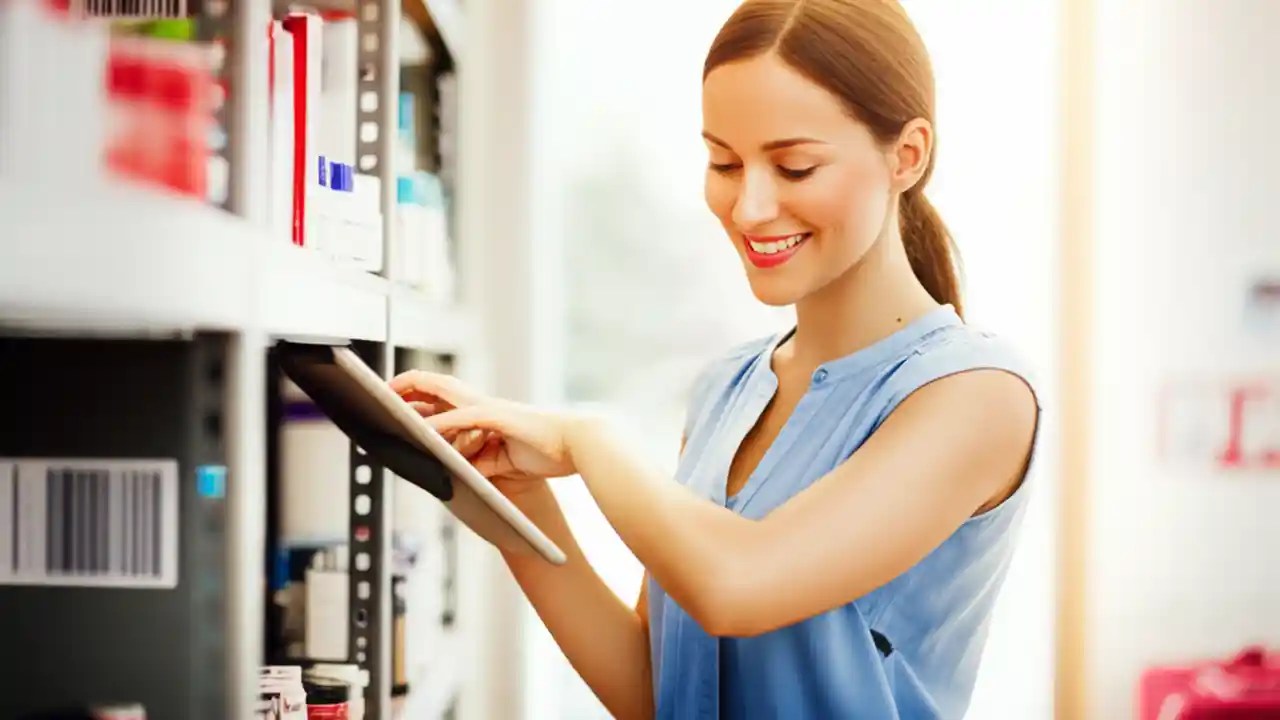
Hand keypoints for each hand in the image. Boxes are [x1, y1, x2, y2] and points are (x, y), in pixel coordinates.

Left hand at [389, 370, 578, 480]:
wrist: (576, 445)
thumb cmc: (546, 451)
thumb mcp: (504, 461)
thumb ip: (482, 464)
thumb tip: (461, 473)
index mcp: (485, 411)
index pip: (445, 396)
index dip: (419, 394)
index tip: (395, 400)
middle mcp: (483, 404)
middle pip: (437, 384)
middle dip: (407, 385)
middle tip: (382, 391)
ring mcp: (489, 408)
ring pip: (444, 392)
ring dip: (416, 395)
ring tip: (390, 399)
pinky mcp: (498, 417)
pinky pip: (463, 418)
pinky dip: (442, 424)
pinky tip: (425, 431)